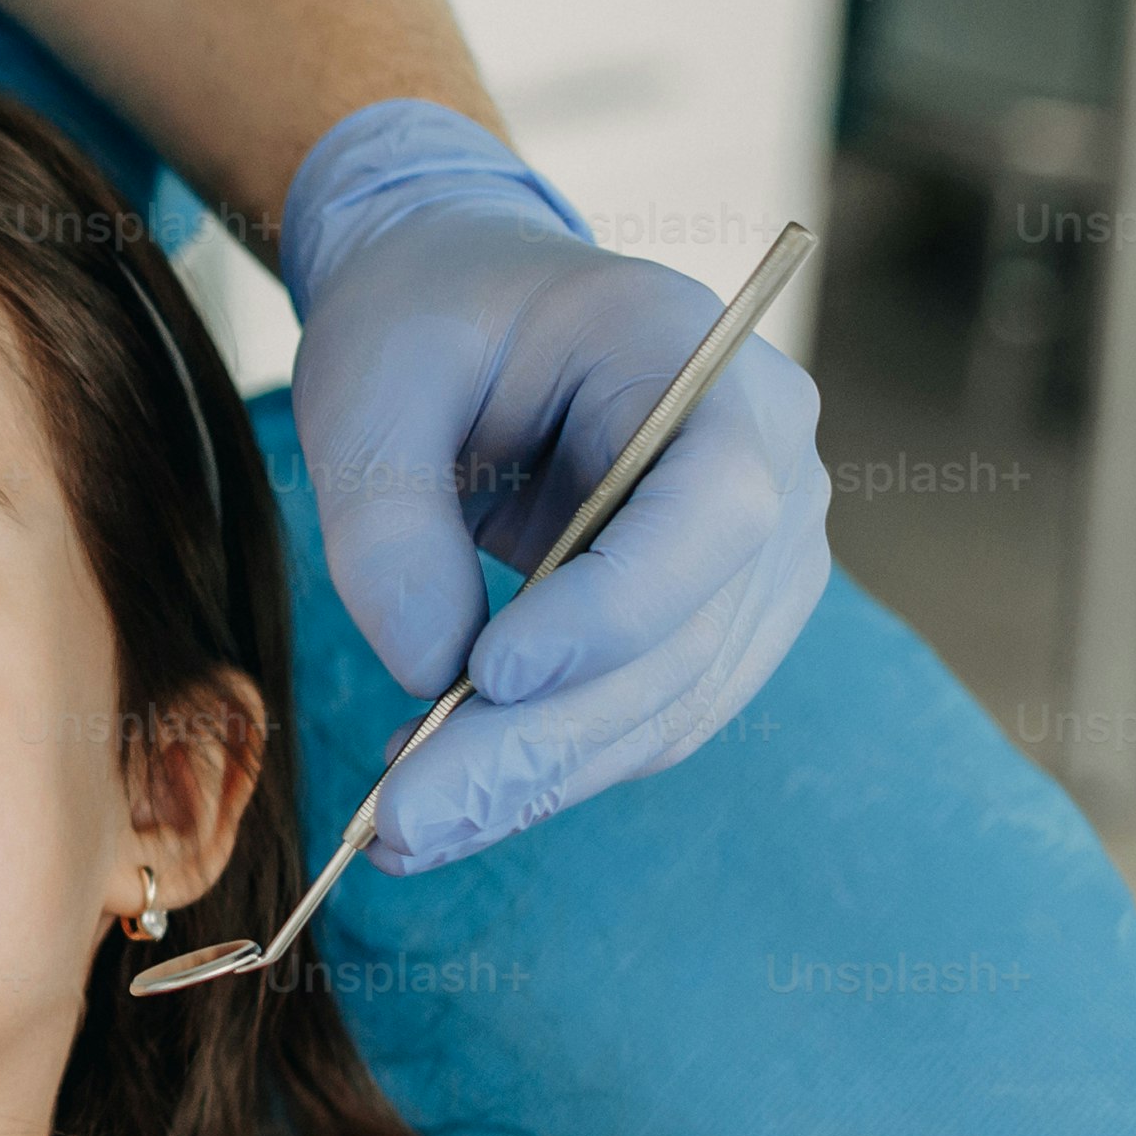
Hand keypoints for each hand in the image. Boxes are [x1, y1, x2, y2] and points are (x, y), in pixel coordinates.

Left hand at [281, 102, 828, 872]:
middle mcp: (768, 456)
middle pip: (683, 635)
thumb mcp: (367, 384)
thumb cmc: (421, 319)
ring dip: (535, 780)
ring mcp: (758, 551)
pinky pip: (646, 716)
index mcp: (693, 354)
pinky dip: (546, 769)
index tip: (489, 675)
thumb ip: (387, 519)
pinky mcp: (715, 621)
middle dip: (538, 741)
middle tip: (401, 822)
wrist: (461, 305)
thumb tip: (423, 668)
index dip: (618, 606)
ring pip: (666, 701)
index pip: (716, 505)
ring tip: (399, 830)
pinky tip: (444, 799)